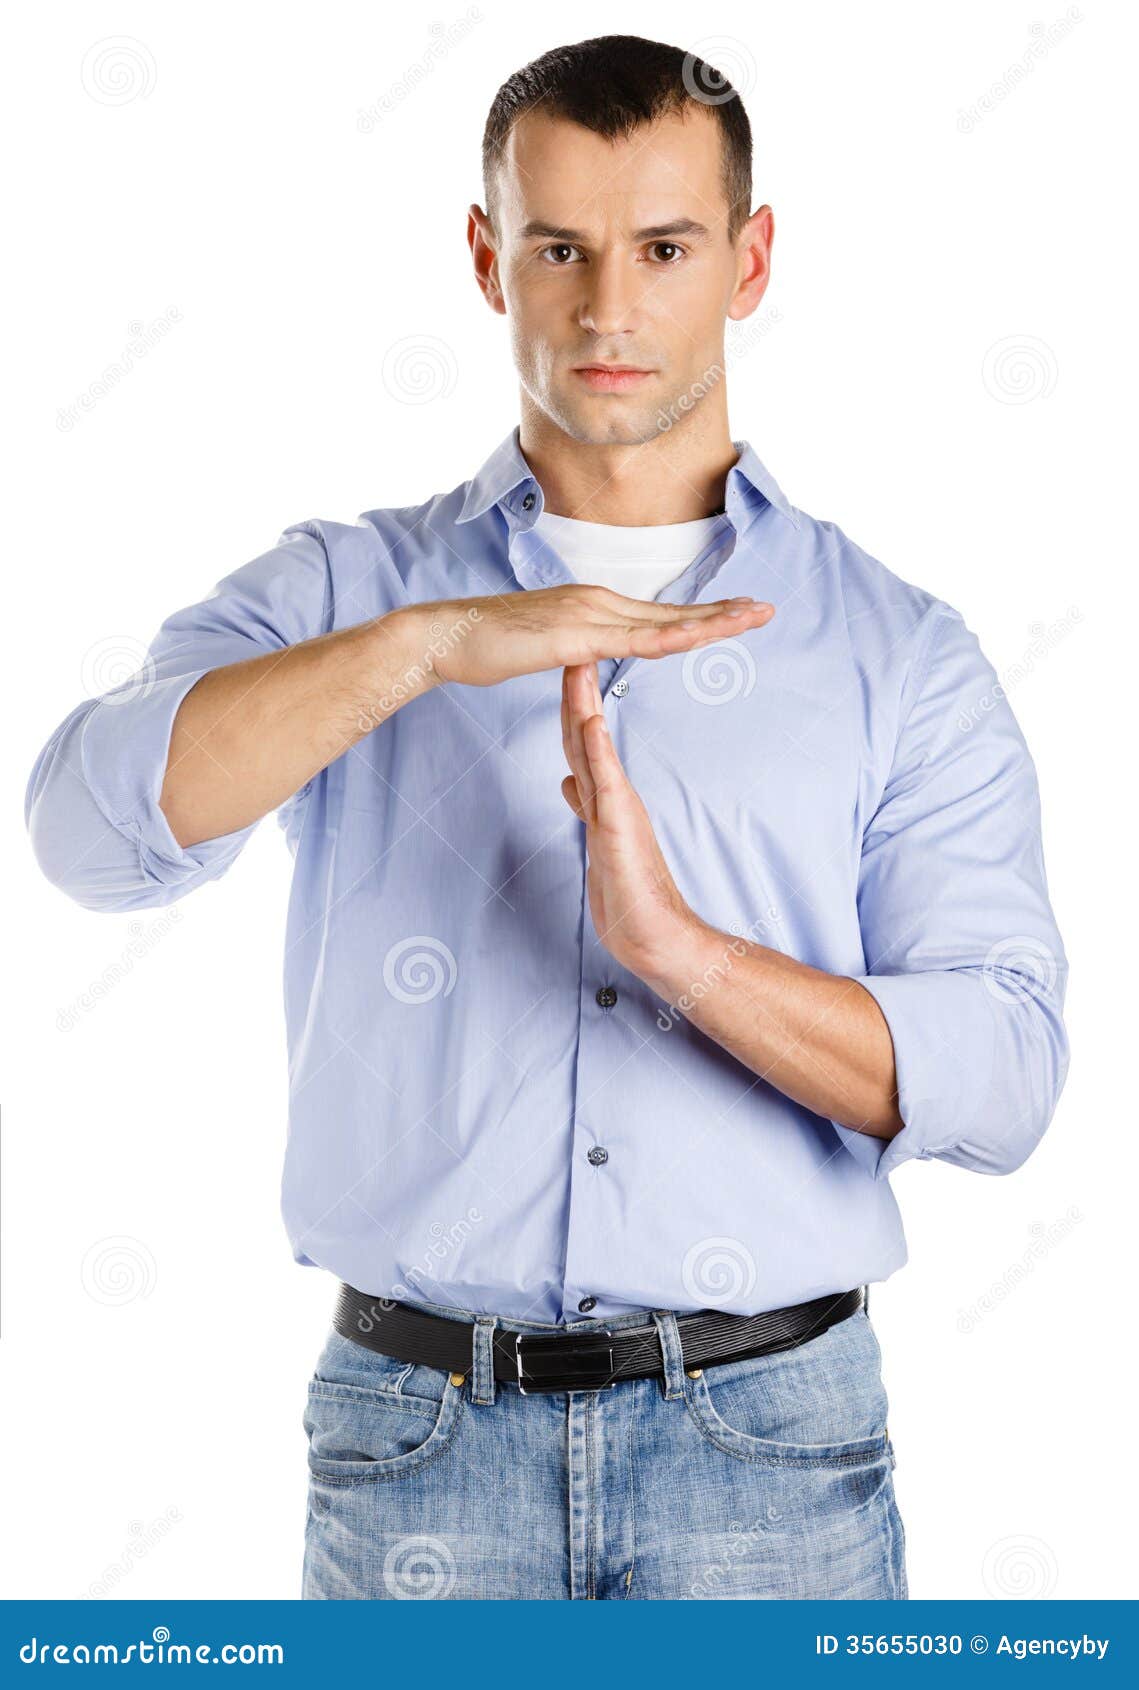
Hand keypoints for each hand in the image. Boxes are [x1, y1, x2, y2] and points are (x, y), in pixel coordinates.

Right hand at [408, 584, 773, 688]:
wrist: (447, 635)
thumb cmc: (488, 645)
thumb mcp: (544, 648)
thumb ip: (574, 650)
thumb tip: (590, 656)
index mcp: (593, 607)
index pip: (659, 616)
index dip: (703, 616)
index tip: (739, 613)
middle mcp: (598, 602)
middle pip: (673, 614)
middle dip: (723, 613)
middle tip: (767, 610)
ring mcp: (588, 615)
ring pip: (663, 624)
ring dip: (712, 622)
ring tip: (752, 617)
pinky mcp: (574, 636)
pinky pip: (632, 641)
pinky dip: (670, 639)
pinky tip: (699, 639)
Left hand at [559, 660, 695, 974]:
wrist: (654, 934)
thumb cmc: (629, 895)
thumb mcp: (599, 841)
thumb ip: (587, 806)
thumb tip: (569, 780)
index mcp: (604, 798)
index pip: (581, 742)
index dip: (570, 704)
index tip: (565, 666)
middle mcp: (610, 795)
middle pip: (585, 733)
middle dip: (574, 688)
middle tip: (572, 643)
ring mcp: (617, 808)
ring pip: (593, 748)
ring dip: (583, 704)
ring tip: (580, 663)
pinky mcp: (622, 827)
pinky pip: (607, 781)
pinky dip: (598, 749)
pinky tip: (594, 720)